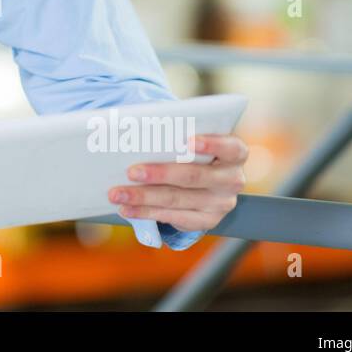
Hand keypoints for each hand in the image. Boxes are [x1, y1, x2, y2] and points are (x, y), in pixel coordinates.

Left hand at [107, 133, 247, 234]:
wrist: (204, 181)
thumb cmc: (191, 150)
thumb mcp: (191, 139)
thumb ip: (177, 135)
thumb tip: (137, 130)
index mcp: (235, 153)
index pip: (230, 147)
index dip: (211, 144)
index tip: (187, 140)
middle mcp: (233, 179)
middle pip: (193, 176)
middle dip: (159, 174)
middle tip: (131, 171)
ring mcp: (222, 203)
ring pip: (177, 199)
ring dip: (143, 197)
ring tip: (117, 193)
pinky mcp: (207, 221)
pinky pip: (173, 217)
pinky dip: (146, 212)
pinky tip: (127, 209)